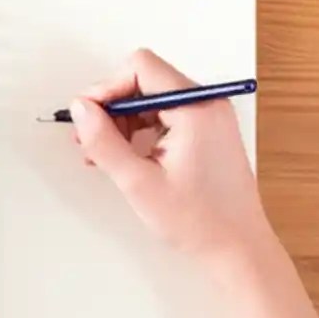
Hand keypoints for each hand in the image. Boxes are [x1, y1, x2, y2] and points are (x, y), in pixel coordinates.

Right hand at [70, 49, 275, 276]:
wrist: (238, 250)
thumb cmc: (199, 221)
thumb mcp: (139, 183)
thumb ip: (103, 142)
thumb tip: (80, 110)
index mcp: (195, 108)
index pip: (141, 68)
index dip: (107, 88)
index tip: (87, 116)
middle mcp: (206, 104)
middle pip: (144, 80)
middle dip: (112, 107)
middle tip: (90, 139)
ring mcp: (209, 117)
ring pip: (151, 98)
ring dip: (123, 121)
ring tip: (104, 155)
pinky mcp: (207, 132)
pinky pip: (164, 116)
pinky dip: (140, 131)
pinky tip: (126, 158)